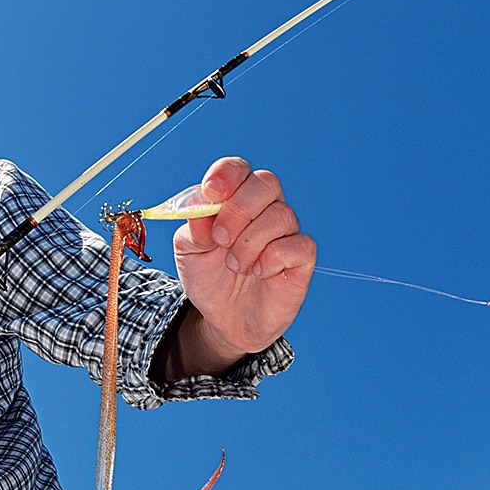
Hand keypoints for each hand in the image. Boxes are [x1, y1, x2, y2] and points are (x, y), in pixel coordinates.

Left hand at [170, 157, 315, 373]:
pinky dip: (272, 259)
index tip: (211, 192)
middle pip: (265, 183)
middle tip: (219, 239)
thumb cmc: (210, 278)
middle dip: (238, 209)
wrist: (223, 319)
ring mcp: (286, 232)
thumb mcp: (189, 253)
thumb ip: (192, 228)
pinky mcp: (301, 258)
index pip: (238, 170)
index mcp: (235, 199)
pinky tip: (258, 272)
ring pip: (280, 215)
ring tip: (234, 265)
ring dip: (250, 243)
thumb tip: (202, 204)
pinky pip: (298, 245)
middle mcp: (265, 209)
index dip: (227, 175)